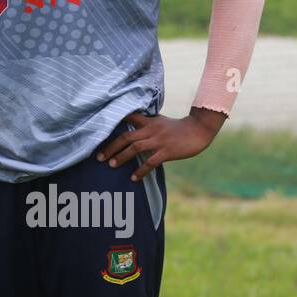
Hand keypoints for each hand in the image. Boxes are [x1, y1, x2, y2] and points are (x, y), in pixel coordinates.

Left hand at [95, 108, 225, 181]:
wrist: (199, 129)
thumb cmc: (178, 127)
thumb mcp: (160, 121)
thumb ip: (146, 124)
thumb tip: (130, 129)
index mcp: (149, 121)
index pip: (127, 118)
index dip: (113, 123)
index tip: (98, 131)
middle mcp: (151, 130)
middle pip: (126, 136)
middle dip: (111, 146)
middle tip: (99, 157)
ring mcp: (159, 140)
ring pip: (135, 148)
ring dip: (122, 157)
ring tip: (111, 165)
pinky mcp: (167, 151)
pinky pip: (151, 162)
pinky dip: (141, 170)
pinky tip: (134, 178)